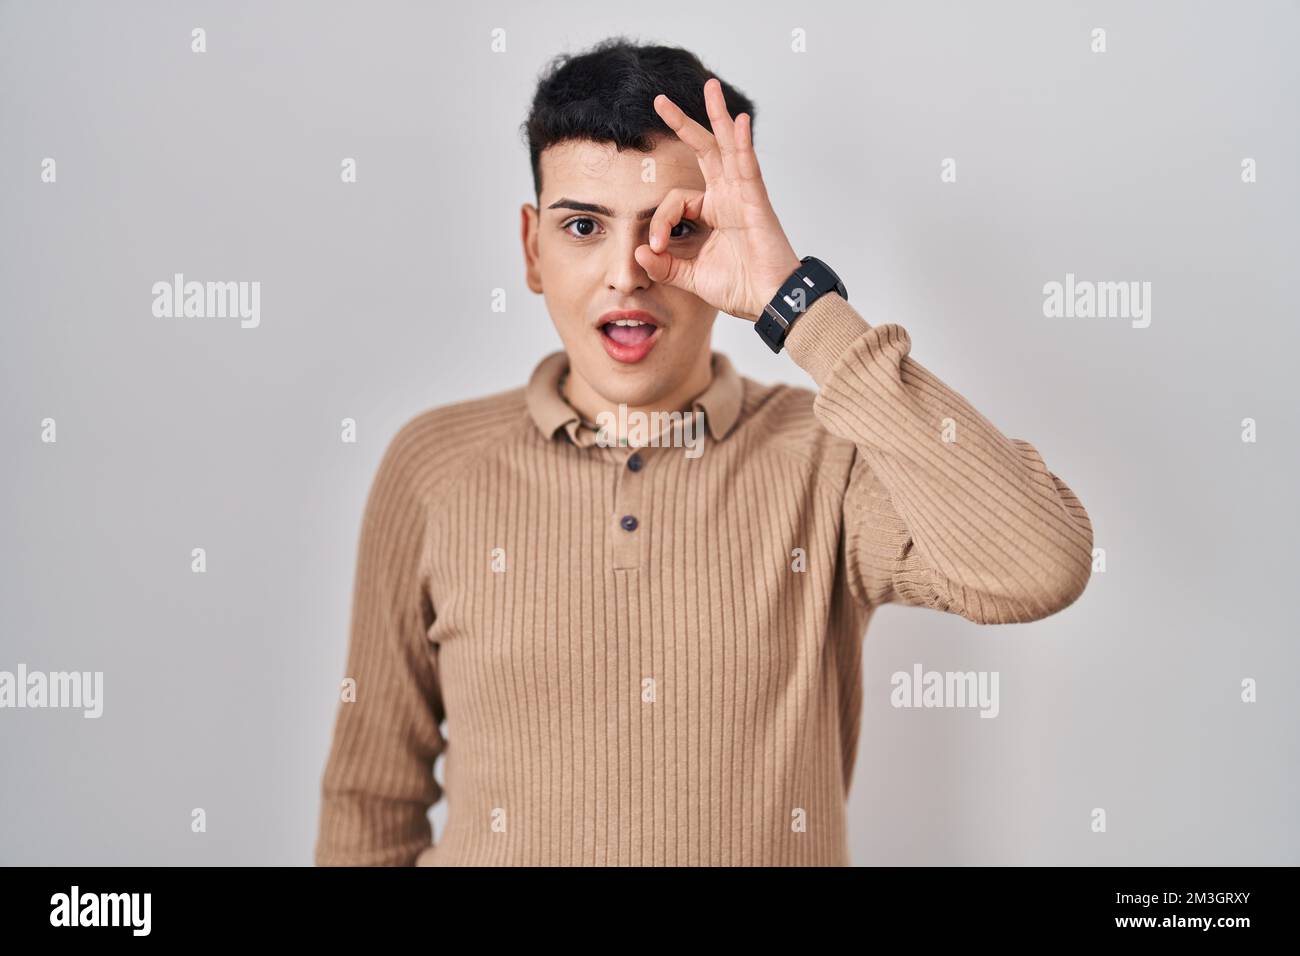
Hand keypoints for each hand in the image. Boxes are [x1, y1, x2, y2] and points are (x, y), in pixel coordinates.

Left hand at [634, 78, 802, 322]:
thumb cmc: (740, 288)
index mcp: (712, 212)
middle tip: (660, 101)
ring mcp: (743, 196)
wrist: (768, 301)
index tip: (656, 248)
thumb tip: (639, 252)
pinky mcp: (756, 202)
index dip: (660, 221)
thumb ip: (664, 265)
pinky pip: (748, 167)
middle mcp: (727, 197)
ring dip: (718, 117)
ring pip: (727, 148)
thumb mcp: (690, 277)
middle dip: (683, 124)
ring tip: (710, 88)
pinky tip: (739, 121)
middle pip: (704, 151)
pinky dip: (743, 144)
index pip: (675, 200)